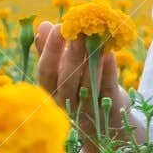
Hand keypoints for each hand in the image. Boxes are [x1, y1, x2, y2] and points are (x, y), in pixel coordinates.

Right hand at [33, 21, 131, 152]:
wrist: (106, 125)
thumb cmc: (79, 90)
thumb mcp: (62, 73)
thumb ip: (50, 51)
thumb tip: (43, 26)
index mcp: (51, 93)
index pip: (46, 73)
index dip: (49, 51)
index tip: (56, 28)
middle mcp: (67, 104)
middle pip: (67, 80)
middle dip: (71, 54)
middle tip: (77, 30)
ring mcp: (89, 109)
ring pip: (88, 84)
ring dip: (91, 59)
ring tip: (94, 37)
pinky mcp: (110, 109)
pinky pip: (108, 89)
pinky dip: (109, 71)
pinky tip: (109, 53)